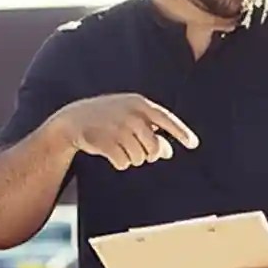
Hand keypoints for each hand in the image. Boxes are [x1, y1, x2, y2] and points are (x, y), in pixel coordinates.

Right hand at [51, 93, 198, 170]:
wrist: (74, 119)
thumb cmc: (110, 118)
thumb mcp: (131, 118)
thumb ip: (152, 131)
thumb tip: (169, 151)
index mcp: (139, 104)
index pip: (166, 119)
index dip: (182, 132)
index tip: (194, 145)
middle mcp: (131, 114)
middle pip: (154, 147)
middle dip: (150, 155)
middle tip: (142, 153)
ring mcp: (117, 128)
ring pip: (139, 158)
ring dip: (133, 159)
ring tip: (122, 148)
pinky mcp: (104, 142)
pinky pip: (123, 163)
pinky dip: (120, 163)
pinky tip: (112, 154)